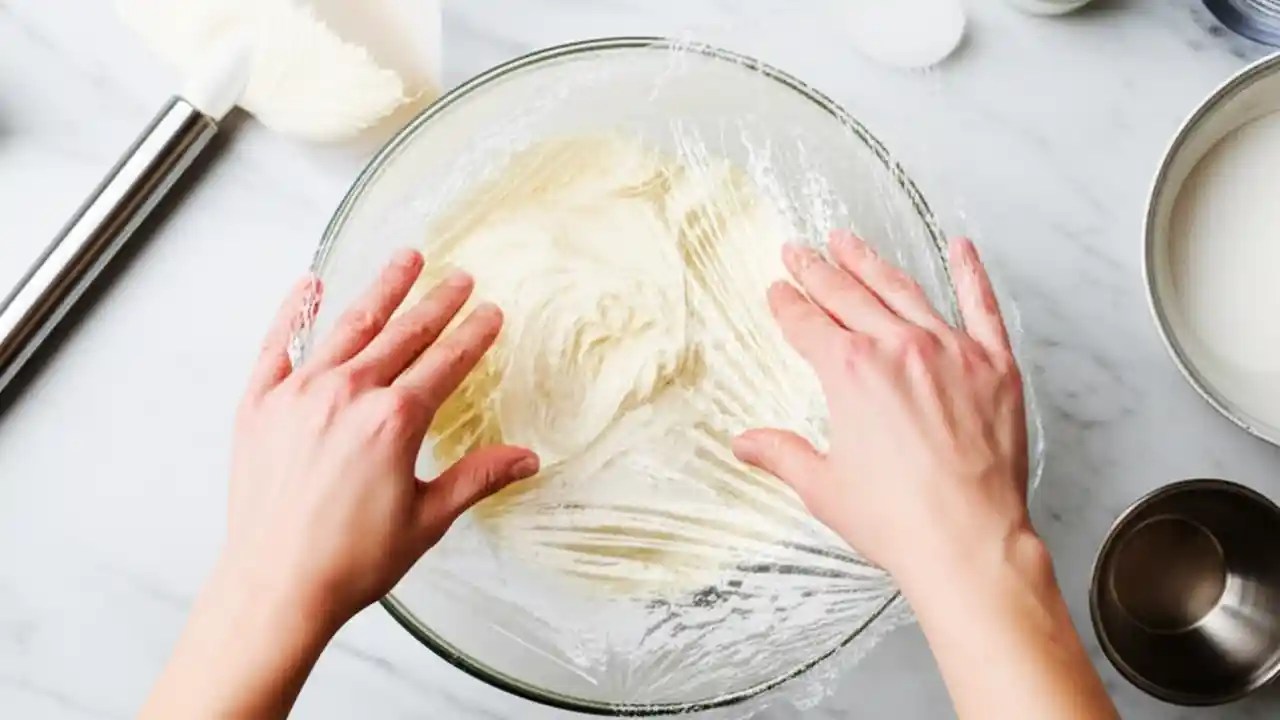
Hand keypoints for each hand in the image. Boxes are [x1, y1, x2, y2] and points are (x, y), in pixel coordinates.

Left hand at [224, 249, 538, 626]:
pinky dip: (295, 312)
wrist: (275, 586)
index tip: (490, 313)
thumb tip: (526, 459)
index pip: (446, 363)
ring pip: (349, 326)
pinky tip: (309, 284)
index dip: (473, 335)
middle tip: (460, 278)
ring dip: (382, 290)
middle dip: (437, 302)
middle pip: (403, 334)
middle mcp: (348, 394)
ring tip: (406, 260)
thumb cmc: (351, 560)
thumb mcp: (427, 519)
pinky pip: (278, 345)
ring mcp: (299, 394)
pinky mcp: (259, 404)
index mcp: (394, 420)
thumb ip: (477, 478)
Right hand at [733, 233, 1028, 589]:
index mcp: (849, 371)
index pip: (807, 324)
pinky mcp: (994, 365)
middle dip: (818, 270)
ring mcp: (950, 350)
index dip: (787, 304)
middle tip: (801, 251)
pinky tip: (961, 248)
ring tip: (849, 242)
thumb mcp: (823, 487)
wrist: (968, 542)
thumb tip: (745, 443)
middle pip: (848, 295)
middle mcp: (897, 348)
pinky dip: (970, 274)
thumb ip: (782, 454)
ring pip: (903, 290)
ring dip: (871, 262)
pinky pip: (981, 307)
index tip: (779, 289)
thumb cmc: (897, 519)